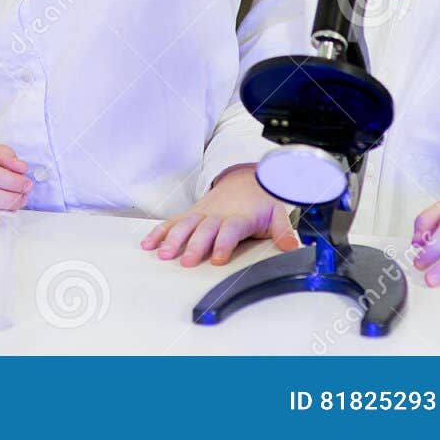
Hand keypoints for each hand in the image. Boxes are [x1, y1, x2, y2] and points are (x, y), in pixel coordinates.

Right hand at [140, 164, 298, 265]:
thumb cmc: (261, 200)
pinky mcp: (191, 214)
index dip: (223, 244)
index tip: (217, 258)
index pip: (230, 230)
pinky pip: (173, 222)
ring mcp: (202, 213)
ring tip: (163, 254)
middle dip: (193, 245)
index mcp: (239, 217)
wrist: (245, 178)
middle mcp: (217, 214)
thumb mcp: (277, 213)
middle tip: (185, 260)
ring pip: (184, 225)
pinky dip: (159, 232)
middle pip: (203, 229)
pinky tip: (148, 244)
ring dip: (172, 239)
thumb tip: (291, 247)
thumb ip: (283, 231)